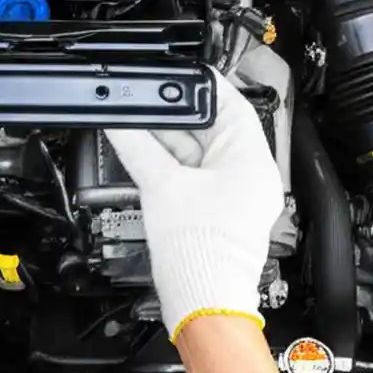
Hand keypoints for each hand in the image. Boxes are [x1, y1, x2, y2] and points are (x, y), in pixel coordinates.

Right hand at [105, 71, 283, 341]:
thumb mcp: (161, 185)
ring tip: (139, 126)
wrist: (202, 300)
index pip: (231, 103)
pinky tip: (147, 153)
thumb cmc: (199, 252)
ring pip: (201, 151)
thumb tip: (120, 122)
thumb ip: (138, 146)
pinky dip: (173, 163)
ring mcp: (236, 193)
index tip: (179, 71)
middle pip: (212, 127)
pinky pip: (196, 173)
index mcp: (251, 160)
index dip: (202, 84)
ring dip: (170, 140)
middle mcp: (250, 174)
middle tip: (147, 100)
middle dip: (176, 115)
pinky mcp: (220, 210)